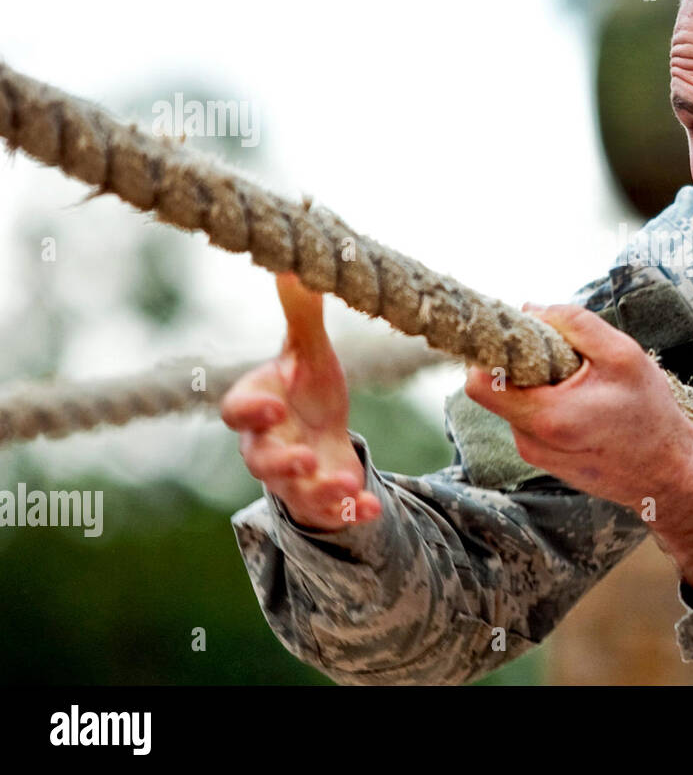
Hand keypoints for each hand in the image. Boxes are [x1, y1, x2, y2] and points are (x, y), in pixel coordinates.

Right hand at [220, 272, 381, 530]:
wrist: (322, 437)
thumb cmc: (307, 391)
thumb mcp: (310, 353)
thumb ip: (302, 316)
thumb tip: (293, 264)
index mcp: (260, 405)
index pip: (236, 411)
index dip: (250, 410)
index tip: (274, 405)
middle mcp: (269, 446)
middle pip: (260, 461)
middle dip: (280, 462)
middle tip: (302, 458)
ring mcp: (294, 478)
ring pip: (295, 493)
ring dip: (318, 491)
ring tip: (344, 485)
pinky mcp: (322, 500)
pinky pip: (330, 514)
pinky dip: (350, 513)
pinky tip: (371, 508)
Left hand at [465, 302, 692, 598]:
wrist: (669, 474)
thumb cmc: (650, 414)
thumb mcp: (623, 355)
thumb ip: (574, 323)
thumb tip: (530, 308)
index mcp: (545, 416)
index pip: (480, 382)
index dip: (491, 350)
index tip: (518, 334)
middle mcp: (530, 440)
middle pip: (498, 387)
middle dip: (524, 362)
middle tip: (565, 355)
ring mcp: (535, 453)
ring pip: (516, 401)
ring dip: (540, 383)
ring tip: (585, 384)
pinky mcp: (544, 458)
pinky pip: (531, 418)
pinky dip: (550, 402)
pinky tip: (586, 404)